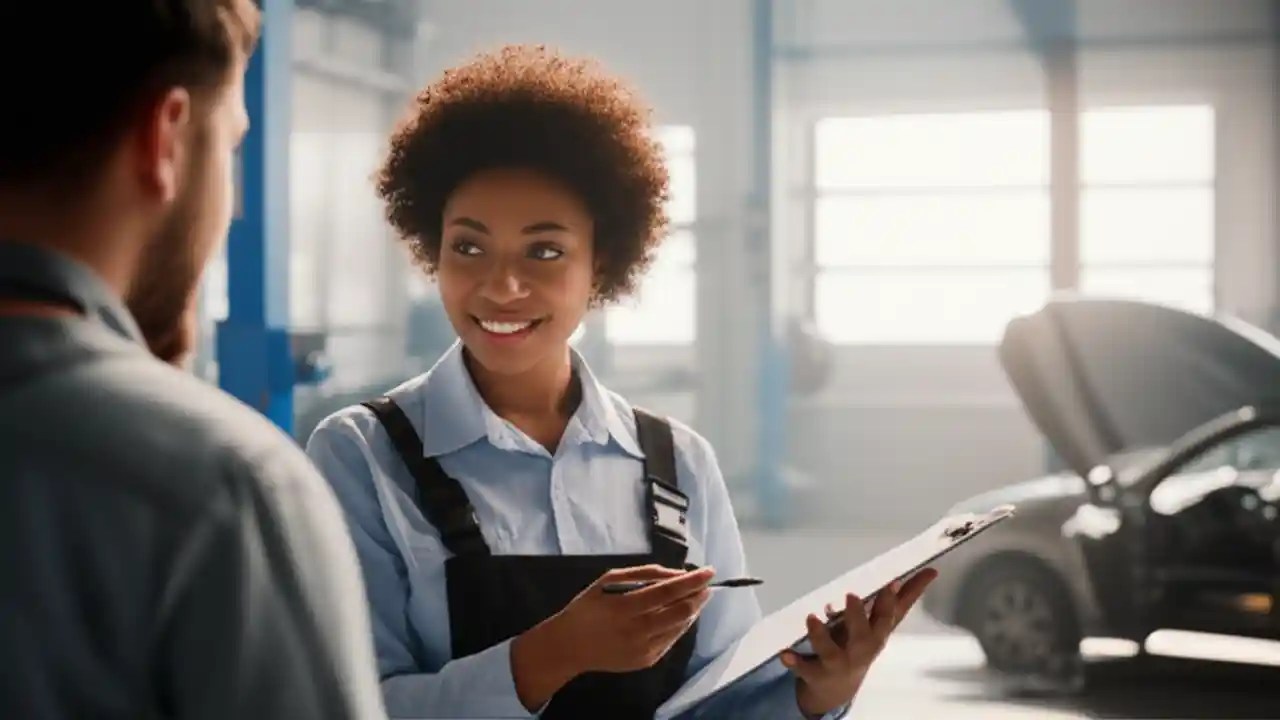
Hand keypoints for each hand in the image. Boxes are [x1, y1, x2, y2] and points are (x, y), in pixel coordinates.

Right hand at [510, 564, 712, 709]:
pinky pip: (672, 639)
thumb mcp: (608, 580)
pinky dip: (681, 624)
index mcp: (625, 607)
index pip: (668, 592)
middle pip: (680, 612)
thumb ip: (644, 574)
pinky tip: (681, 613)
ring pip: (680, 627)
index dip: (692, 581)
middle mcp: (637, 631)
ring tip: (697, 596)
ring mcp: (644, 649)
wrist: (570, 646)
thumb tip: (678, 574)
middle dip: (699, 596)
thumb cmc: (588, 608)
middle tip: (707, 584)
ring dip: (693, 610)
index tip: (709, 571)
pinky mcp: (647, 661)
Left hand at [779, 569, 936, 717]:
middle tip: (850, 595)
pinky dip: (794, 662)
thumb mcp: (883, 624)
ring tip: (811, 618)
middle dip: (857, 618)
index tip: (891, 582)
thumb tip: (931, 571)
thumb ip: (904, 598)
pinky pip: (803, 668)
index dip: (889, 602)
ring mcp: (836, 663)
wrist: (838, 688)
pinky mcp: (815, 672)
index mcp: (876, 635)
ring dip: (821, 636)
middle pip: (861, 636)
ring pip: (830, 652)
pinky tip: (784, 654)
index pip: (886, 618)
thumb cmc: (863, 645)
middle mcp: (859, 650)